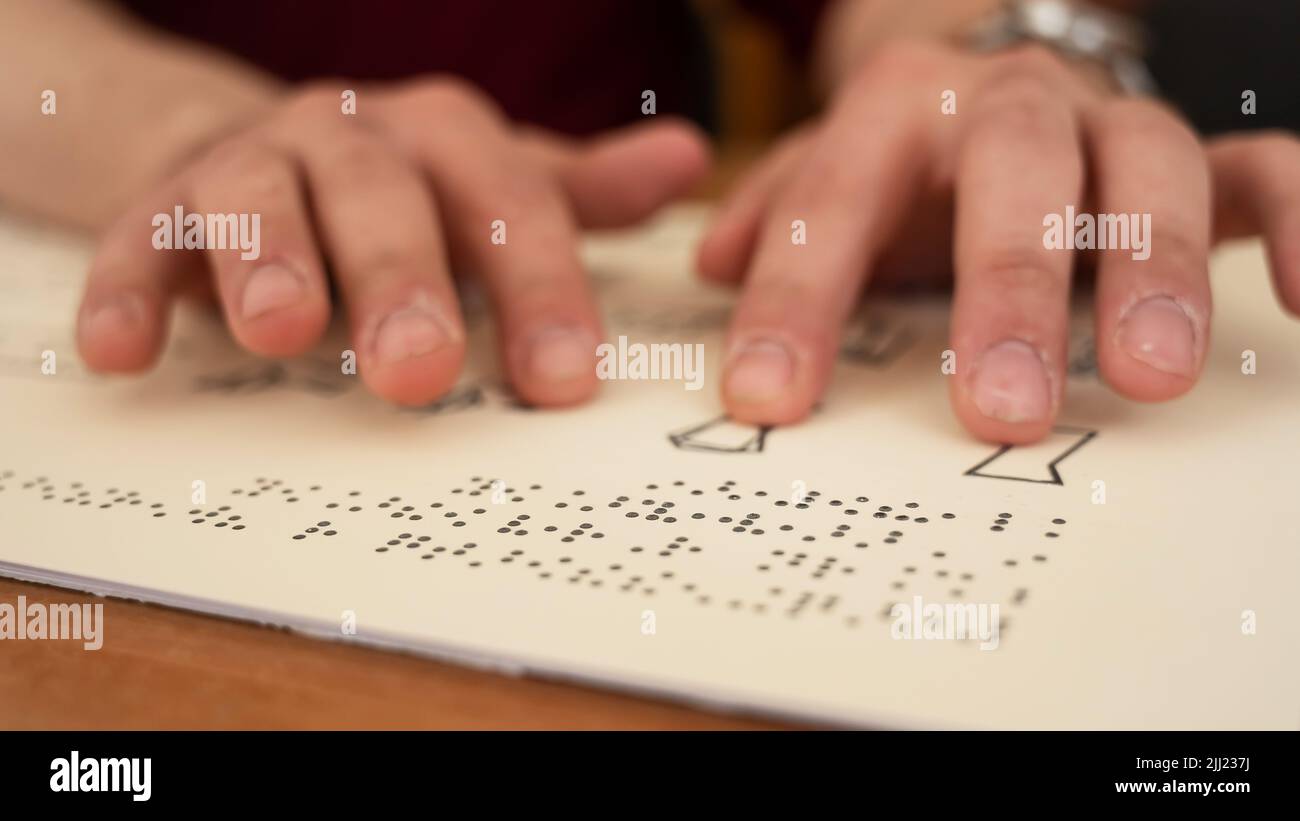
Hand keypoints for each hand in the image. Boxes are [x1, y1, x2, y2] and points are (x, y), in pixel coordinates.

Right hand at [77, 76, 709, 406]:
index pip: (507, 205)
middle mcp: (351, 137)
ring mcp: (252, 164)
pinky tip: (123, 351)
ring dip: (268, 262)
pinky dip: (128, 288)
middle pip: (381, 196)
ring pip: (257, 199)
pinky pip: (138, 239)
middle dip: (401, 279)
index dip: (537, 289)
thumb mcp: (497, 188)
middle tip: (420, 371)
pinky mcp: (160, 205)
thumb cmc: (411, 193)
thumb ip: (580, 191)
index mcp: (448, 138)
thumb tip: (688, 159)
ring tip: (285, 335)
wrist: (272, 152)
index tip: (562, 382)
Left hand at [698, 40, 1299, 442]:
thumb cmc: (903, 161)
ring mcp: (1108, 127)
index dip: (795, 298)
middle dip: (1005, 289)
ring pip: (1149, 172)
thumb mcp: (826, 179)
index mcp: (896, 111)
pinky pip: (1267, 172)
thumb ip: (773, 219)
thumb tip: (710, 268)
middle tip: (1000, 414)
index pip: (835, 199)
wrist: (992, 80)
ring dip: (1156, 270)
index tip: (769, 399)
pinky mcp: (1198, 159)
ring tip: (1148, 380)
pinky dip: (1299, 220)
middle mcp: (1009, 105)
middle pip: (1014, 173)